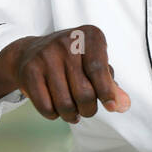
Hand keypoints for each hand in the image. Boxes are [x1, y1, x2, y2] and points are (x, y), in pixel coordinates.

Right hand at [8, 25, 129, 123]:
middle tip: (86, 109)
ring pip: (65, 104)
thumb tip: (122, 105)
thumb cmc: (72, 61)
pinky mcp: (29, 71)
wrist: (29, 52)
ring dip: (72, 115)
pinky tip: (55, 108)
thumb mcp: (95, 64)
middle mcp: (67, 42)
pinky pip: (47, 107)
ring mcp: (46, 55)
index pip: (99, 70)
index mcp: (89, 36)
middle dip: (88, 109)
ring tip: (72, 112)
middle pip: (84, 92)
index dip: (107, 92)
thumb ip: (111, 85)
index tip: (112, 107)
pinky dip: (54, 115)